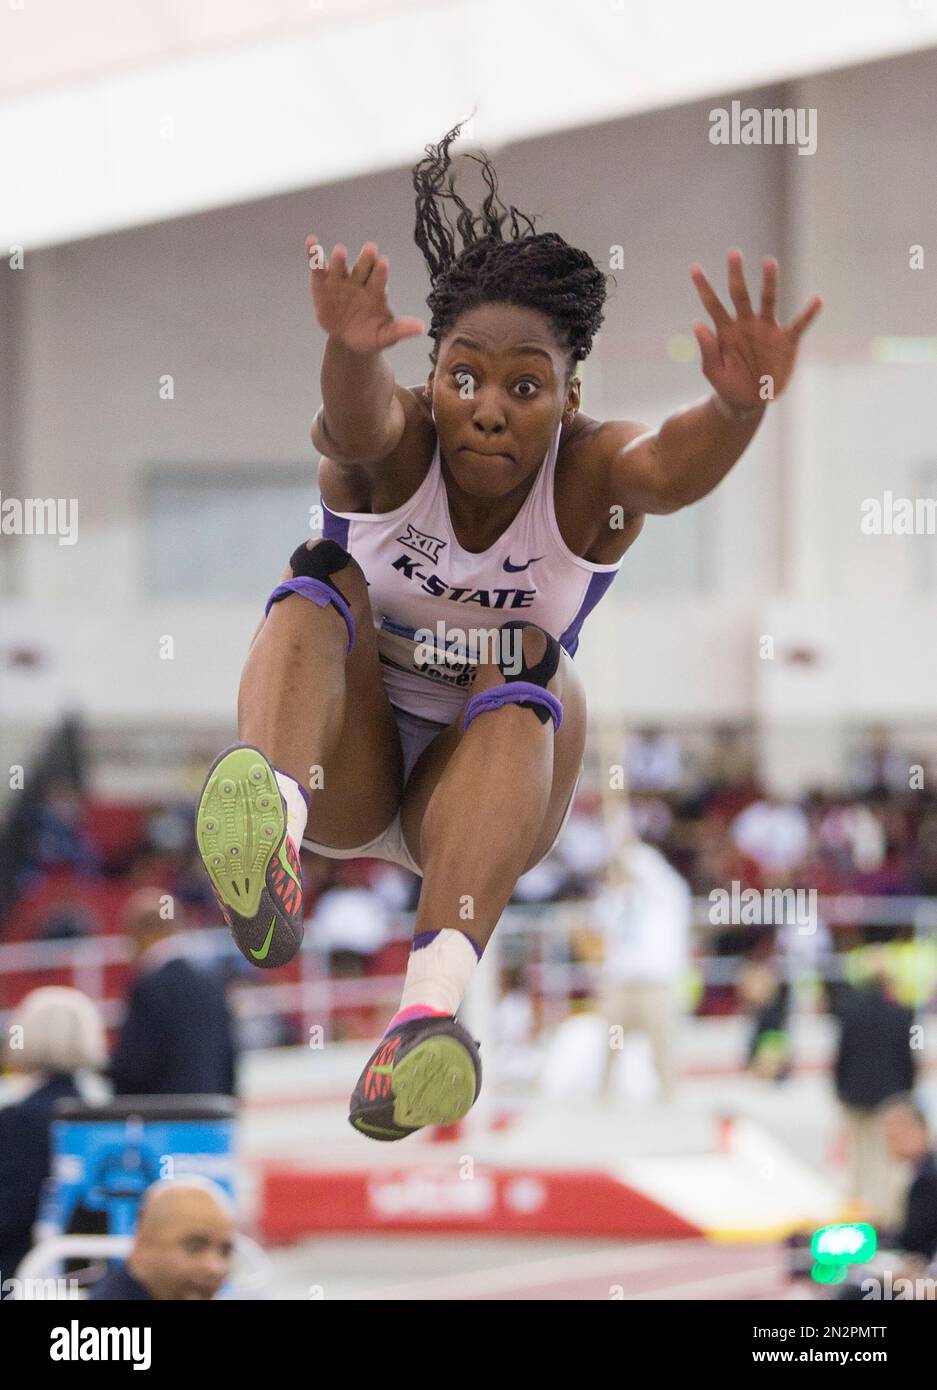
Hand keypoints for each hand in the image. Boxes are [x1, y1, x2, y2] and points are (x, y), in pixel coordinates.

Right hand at [305, 234, 423, 353]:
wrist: (348, 338)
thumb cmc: (370, 335)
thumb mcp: (385, 336)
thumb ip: (400, 330)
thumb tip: (421, 328)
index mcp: (376, 291)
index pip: (380, 279)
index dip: (380, 272)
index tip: (383, 263)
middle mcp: (360, 281)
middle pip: (363, 267)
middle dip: (366, 259)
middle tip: (370, 249)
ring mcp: (340, 280)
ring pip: (340, 266)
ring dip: (340, 259)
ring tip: (340, 252)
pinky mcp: (322, 282)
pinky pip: (318, 266)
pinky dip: (313, 254)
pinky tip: (311, 242)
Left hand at [690, 250, 820, 405]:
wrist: (748, 402)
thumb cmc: (727, 384)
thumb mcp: (712, 370)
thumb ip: (708, 348)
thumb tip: (698, 324)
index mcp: (726, 330)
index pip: (713, 304)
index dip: (703, 287)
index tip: (694, 268)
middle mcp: (746, 323)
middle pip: (740, 294)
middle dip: (736, 274)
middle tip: (733, 253)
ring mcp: (767, 330)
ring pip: (768, 300)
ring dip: (769, 281)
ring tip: (769, 262)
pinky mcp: (786, 341)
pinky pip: (799, 324)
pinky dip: (808, 314)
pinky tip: (817, 301)